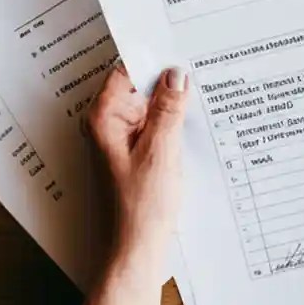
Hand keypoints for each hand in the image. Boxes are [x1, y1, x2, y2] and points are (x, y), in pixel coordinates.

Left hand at [80, 64, 187, 304]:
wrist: (135, 253)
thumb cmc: (140, 209)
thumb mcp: (161, 152)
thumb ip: (169, 109)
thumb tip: (176, 75)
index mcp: (104, 119)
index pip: (126, 71)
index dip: (153, 60)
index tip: (180, 52)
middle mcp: (108, 127)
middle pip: (140, 89)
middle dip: (168, 85)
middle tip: (199, 78)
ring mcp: (121, 143)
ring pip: (151, 110)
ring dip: (173, 109)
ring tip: (197, 108)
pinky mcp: (135, 158)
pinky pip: (155, 131)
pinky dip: (172, 129)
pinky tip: (190, 132)